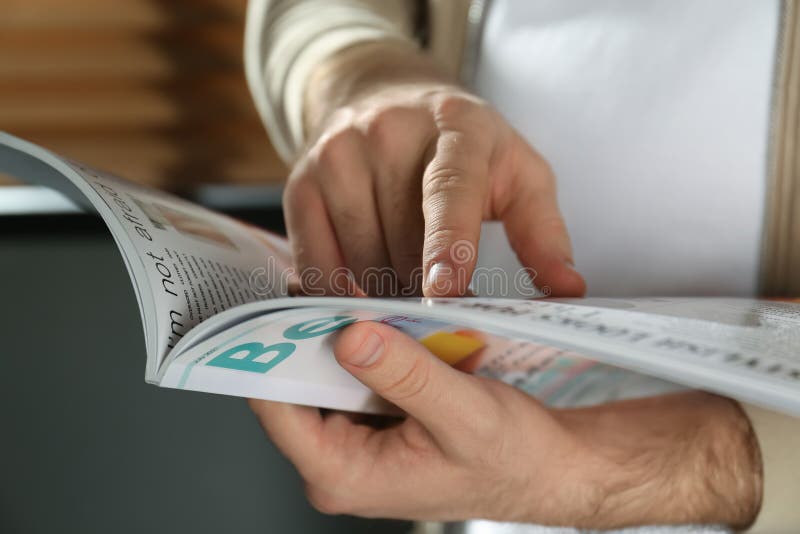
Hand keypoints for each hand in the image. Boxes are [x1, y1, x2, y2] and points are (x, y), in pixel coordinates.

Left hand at [249, 321, 760, 527]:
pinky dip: (367, 344)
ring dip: (341, 337)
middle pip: (295, 386)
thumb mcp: (464, 414)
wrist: (549, 467)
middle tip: (322, 285)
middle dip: (310, 336)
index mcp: (344, 475)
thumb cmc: (514, 458)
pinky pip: (353, 374)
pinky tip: (382, 318)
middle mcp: (338, 463)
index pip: (277, 406)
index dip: (270, 352)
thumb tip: (350, 334)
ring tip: (356, 297)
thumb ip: (406, 375)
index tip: (274, 303)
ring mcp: (355, 443)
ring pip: (324, 376)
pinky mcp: (374, 423)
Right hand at [283, 42, 585, 296]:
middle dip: (425, 290)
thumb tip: (566, 291)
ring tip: (410, 292)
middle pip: (403, 241)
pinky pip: (316, 263)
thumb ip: (542, 232)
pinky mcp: (299, 183)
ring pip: (361, 258)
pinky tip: (366, 293)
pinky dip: (343, 291)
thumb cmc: (465, 148)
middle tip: (445, 315)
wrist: (384, 99)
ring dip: (388, 293)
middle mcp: (388, 132)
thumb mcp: (518, 173)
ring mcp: (337, 155)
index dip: (448, 244)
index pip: (449, 188)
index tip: (447, 294)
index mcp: (457, 125)